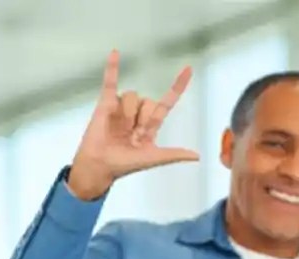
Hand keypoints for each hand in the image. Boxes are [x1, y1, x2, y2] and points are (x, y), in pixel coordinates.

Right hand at [68, 51, 198, 199]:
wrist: (101, 166)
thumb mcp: (154, 158)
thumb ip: (174, 154)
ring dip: (128, 112)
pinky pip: (110, 82)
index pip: (167, 101)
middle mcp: (137, 113)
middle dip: (142, 116)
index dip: (178, 86)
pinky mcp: (105, 103)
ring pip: (132, 95)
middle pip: (149, 100)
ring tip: (120, 128)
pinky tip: (115, 52)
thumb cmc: (126, 164)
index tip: (188, 69)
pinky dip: (112, 67)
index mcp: (151, 124)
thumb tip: (197, 156)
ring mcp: (121, 107)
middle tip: (133, 133)